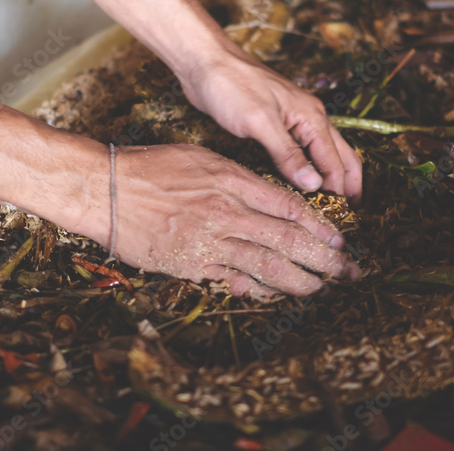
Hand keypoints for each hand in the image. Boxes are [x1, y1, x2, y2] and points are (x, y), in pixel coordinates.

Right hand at [107, 144, 357, 296]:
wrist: (105, 189)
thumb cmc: (151, 167)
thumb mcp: (202, 158)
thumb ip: (239, 180)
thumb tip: (270, 198)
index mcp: (233, 181)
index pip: (290, 207)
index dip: (320, 226)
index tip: (338, 238)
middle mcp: (228, 212)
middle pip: (290, 240)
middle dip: (325, 259)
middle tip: (348, 270)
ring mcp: (210, 241)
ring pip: (268, 266)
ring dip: (301, 281)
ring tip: (321, 289)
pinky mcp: (192, 265)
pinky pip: (235, 282)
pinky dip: (260, 290)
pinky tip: (276, 294)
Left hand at [177, 46, 362, 201]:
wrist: (205, 61)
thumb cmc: (231, 85)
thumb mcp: (260, 122)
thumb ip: (288, 153)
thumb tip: (314, 184)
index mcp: (311, 116)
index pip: (335, 161)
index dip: (340, 190)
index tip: (340, 218)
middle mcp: (308, 118)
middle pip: (340, 155)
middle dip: (348, 184)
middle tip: (350, 214)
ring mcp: (292, 120)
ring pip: (321, 153)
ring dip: (329, 177)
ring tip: (330, 204)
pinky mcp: (274, 124)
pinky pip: (300, 151)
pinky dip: (307, 168)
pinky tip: (300, 183)